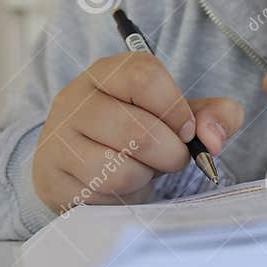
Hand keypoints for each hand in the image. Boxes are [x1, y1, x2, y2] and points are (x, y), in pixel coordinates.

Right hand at [33, 52, 243, 213]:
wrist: (84, 166)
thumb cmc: (140, 132)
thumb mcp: (180, 116)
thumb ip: (214, 116)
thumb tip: (213, 139)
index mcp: (109, 71)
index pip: (145, 77)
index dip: (177, 110)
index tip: (187, 131)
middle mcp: (76, 98)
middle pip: (138, 130)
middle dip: (170, 154)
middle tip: (170, 157)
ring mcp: (59, 138)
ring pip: (121, 169)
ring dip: (146, 176)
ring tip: (142, 167)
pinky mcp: (53, 177)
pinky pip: (103, 194)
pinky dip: (125, 195)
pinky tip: (120, 185)